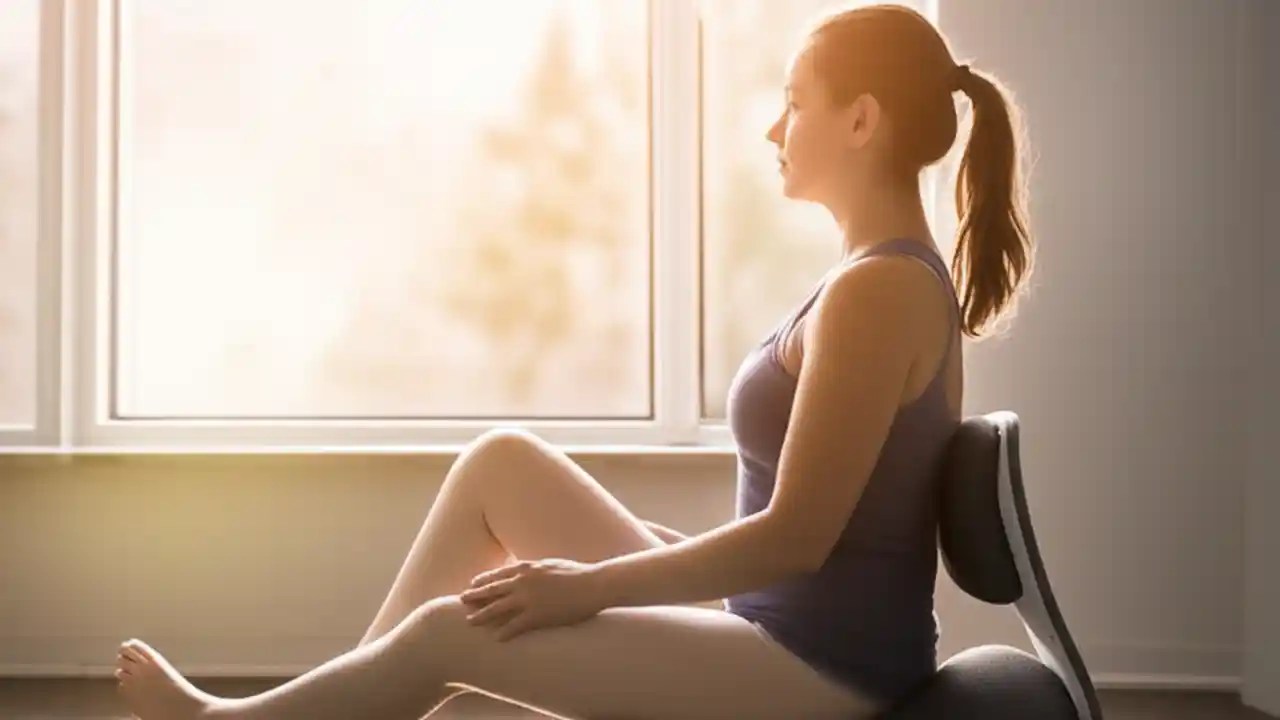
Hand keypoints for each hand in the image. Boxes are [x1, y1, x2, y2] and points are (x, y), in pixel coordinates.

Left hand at [459, 559, 605, 641]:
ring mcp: (528, 599)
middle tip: (461, 600)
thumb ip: (536, 569)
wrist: (594, 584)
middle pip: (492, 590)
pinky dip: (503, 632)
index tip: (472, 584)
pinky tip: (496, 639)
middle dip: (475, 596)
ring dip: (481, 615)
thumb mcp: (552, 564)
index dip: (483, 580)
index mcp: (527, 568)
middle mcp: (523, 582)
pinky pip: (514, 626)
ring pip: (497, 608)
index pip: (498, 574)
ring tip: (470, 622)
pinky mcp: (537, 616)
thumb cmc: (577, 574)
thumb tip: (528, 570)